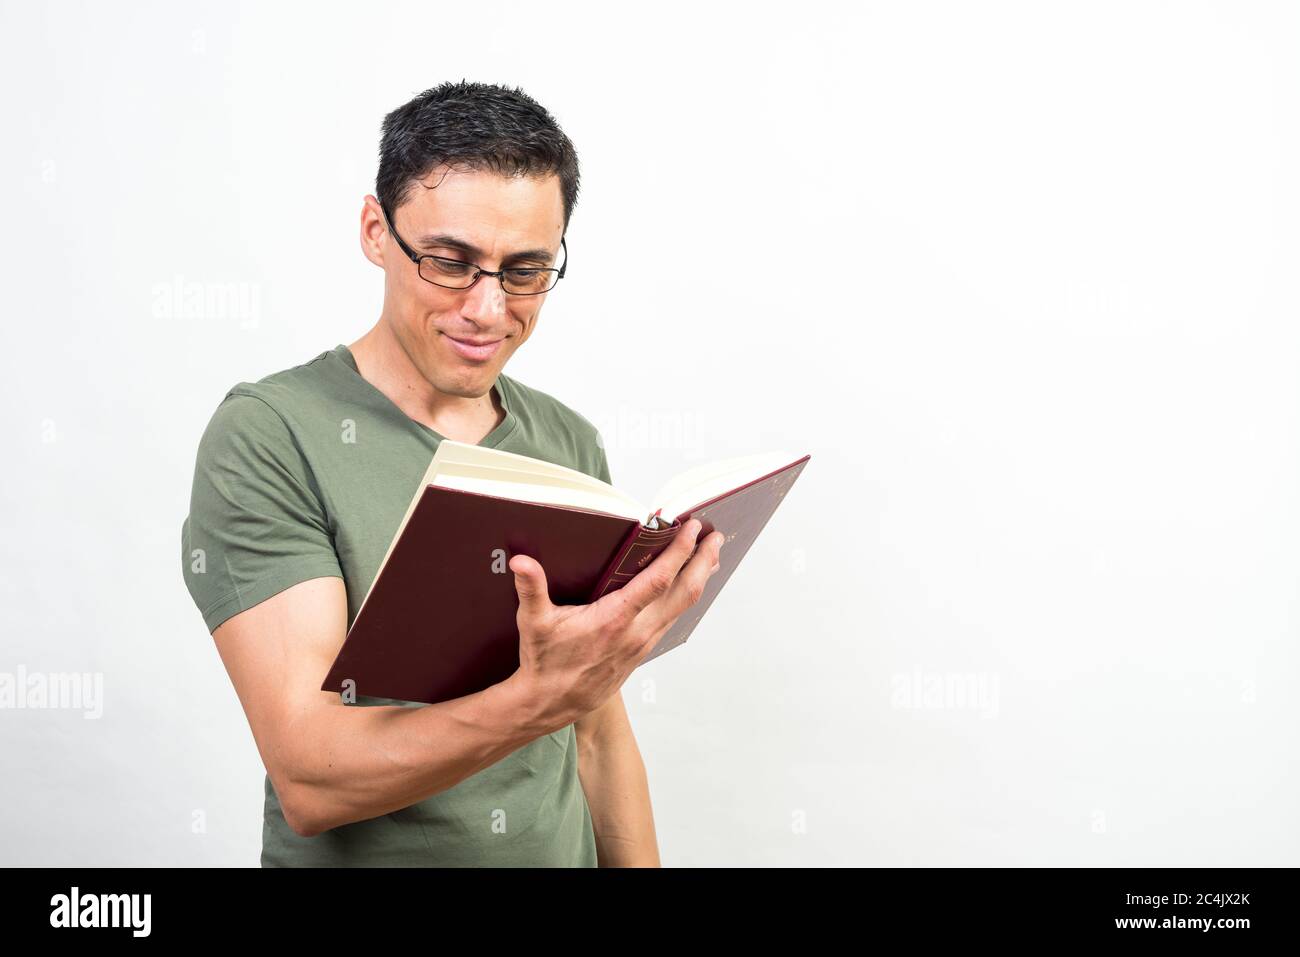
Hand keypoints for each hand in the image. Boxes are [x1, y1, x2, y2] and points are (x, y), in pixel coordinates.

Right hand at [508, 518, 724, 728]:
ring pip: (682, 608)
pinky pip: (672, 619)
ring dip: (699, 578)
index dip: (678, 552)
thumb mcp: (534, 623)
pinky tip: (687, 585)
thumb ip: (531, 589)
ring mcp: (643, 643)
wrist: (552, 703)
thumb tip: (521, 562)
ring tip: (711, 554)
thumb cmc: (544, 662)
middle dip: (704, 561)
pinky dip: (685, 597)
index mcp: (615, 620)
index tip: (690, 529)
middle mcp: (636, 632)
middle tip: (716, 536)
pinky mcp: (643, 650)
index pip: (658, 580)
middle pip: (684, 593)